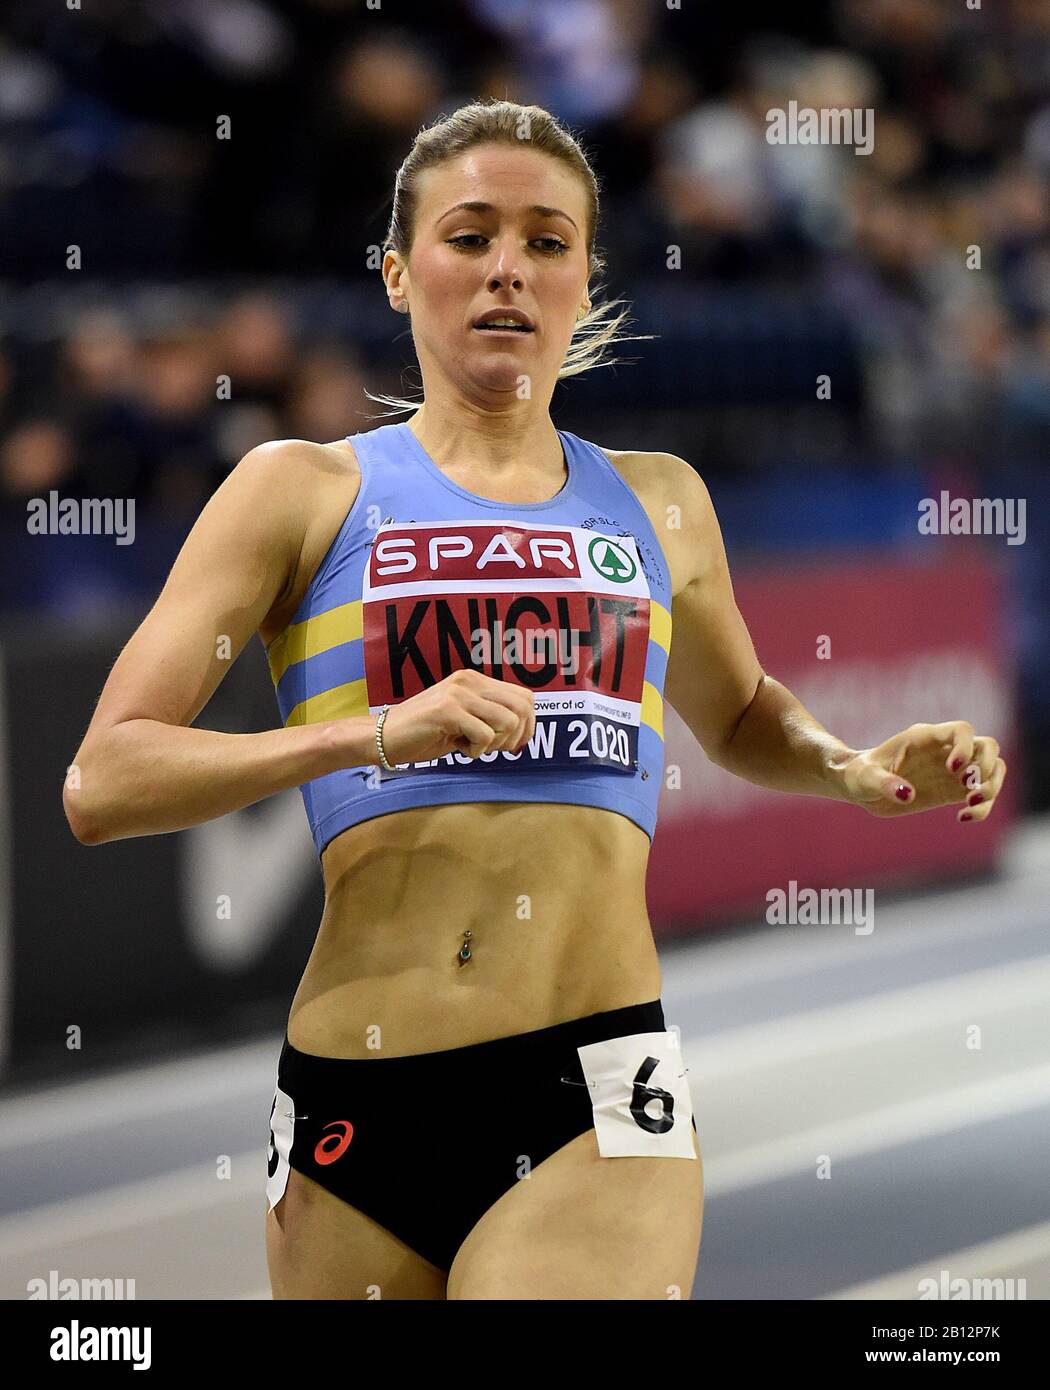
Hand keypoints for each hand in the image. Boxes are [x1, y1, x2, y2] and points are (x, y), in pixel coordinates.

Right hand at [376, 668, 535, 766]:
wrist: (384, 737)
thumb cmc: (425, 733)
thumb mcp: (464, 719)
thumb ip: (489, 717)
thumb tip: (522, 731)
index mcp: (475, 680)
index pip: (524, 697)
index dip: (527, 725)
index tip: (512, 745)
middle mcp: (469, 680)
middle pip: (522, 708)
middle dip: (514, 736)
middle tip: (492, 748)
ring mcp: (458, 694)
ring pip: (507, 722)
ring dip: (494, 744)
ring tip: (472, 746)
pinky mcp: (448, 710)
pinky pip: (485, 736)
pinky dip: (477, 751)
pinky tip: (458, 748)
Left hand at [841, 721, 1005, 821]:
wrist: (861, 789)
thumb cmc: (860, 775)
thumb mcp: (865, 778)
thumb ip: (884, 784)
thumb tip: (906, 794)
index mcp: (924, 738)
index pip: (962, 730)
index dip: (966, 747)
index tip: (953, 769)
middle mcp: (945, 751)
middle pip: (987, 746)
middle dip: (987, 767)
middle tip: (969, 787)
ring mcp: (953, 771)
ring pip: (993, 769)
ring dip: (992, 787)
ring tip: (971, 803)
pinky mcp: (953, 791)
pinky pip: (982, 796)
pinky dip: (983, 807)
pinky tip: (963, 818)